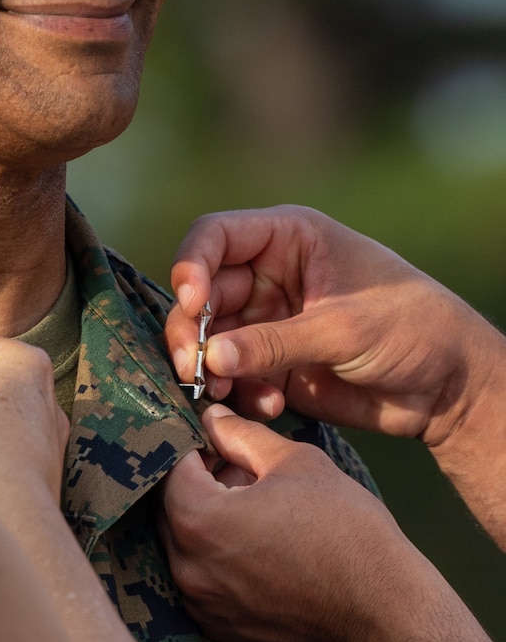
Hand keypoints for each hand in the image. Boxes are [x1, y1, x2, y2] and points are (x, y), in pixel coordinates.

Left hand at [159, 404, 406, 641]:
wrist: (386, 612)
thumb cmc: (347, 531)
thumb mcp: (296, 462)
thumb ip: (241, 435)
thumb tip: (212, 417)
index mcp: (198, 520)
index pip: (171, 469)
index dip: (194, 448)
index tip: (220, 444)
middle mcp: (187, 567)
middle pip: (170, 509)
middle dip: (197, 484)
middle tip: (239, 472)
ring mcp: (200, 603)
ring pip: (184, 545)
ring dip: (206, 521)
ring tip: (254, 510)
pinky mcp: (219, 627)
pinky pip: (201, 580)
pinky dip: (217, 559)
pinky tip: (259, 547)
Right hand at [166, 205, 493, 446]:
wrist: (449, 387)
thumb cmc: (412, 329)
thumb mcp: (344, 329)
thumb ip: (273, 343)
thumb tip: (209, 358)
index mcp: (287, 241)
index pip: (215, 237)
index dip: (192, 266)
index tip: (192, 302)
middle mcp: (268, 276)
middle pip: (201, 294)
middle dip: (193, 332)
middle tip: (193, 368)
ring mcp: (266, 322)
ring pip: (208, 339)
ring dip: (209, 368)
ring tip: (222, 393)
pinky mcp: (269, 365)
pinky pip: (231, 376)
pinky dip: (239, 392)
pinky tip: (270, 404)